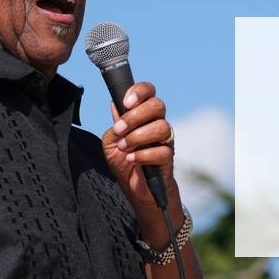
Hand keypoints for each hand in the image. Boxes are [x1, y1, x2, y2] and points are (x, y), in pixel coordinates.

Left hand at [101, 81, 175, 208]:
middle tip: (120, 130)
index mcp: (144, 114)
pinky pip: (161, 151)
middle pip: (158, 105)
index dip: (140, 91)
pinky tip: (131, 159)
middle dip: (136, 116)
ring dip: (137, 137)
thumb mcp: (111, 141)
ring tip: (124, 147)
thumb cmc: (123, 160)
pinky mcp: (168, 158)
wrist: (134, 188)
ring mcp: (165, 140)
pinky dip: (142, 155)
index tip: (126, 102)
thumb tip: (117, 105)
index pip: (149, 91)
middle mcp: (157, 122)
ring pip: (161, 127)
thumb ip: (115, 124)